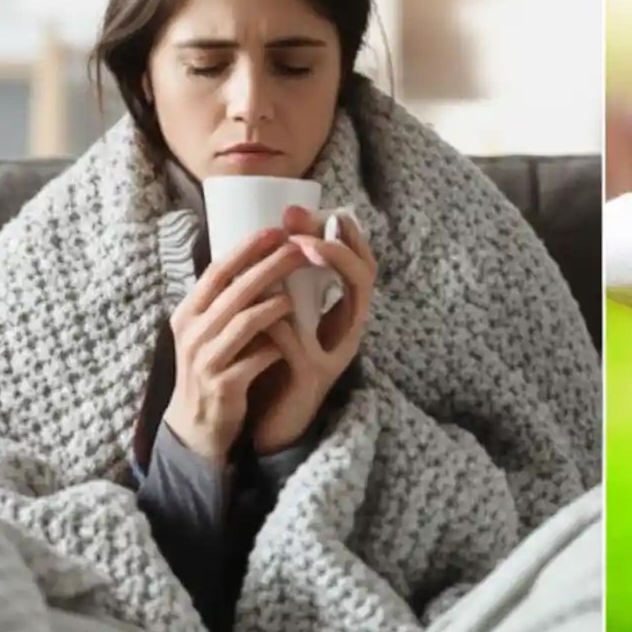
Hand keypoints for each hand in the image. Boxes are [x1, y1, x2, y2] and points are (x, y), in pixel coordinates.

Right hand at [165, 228, 306, 462]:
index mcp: (188, 312)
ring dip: (275, 306)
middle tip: (298, 250)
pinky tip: (292, 341)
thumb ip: (227, 301)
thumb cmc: (212, 367)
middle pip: (234, 291)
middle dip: (269, 267)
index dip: (247, 249)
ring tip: (298, 295)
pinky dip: (275, 347)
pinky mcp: (222, 386)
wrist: (197, 425)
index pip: (218, 271)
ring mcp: (205, 360)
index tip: (275, 230)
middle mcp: (192, 332)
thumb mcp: (209, 330)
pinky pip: (254, 359)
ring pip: (244, 323)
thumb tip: (263, 260)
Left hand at [250, 207, 376, 454]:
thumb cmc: (279, 364)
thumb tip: (277, 235)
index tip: (323, 209)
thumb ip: (291, 286)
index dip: (349, 235)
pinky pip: (301, 344)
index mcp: (344, 313)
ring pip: (351, 304)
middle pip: (366, 277)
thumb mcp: (290, 318)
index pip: (363, 263)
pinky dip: (282, 321)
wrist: (275, 422)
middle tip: (305, 228)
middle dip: (338, 246)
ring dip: (326, 272)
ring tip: (295, 250)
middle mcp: (349, 330)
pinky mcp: (312, 376)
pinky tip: (266, 305)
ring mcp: (335, 353)